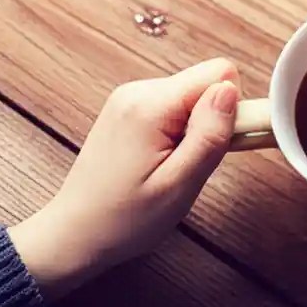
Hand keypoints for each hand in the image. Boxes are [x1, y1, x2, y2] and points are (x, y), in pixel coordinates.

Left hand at [9, 58, 239, 298]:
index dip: (231, 110)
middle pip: (205, 83)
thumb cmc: (124, 219)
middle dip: (212, 122)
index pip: (219, 72)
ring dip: (195, 130)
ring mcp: (130, 98)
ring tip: (173, 167)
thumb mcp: (179, 185)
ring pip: (192, 96)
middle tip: (192, 165)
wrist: (75, 234)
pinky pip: (174, 107)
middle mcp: (137, 91)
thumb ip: (209, 135)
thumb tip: (230, 89)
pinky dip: (179, 132)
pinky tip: (162, 162)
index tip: (218, 146)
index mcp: (150, 105)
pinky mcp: (128, 109)